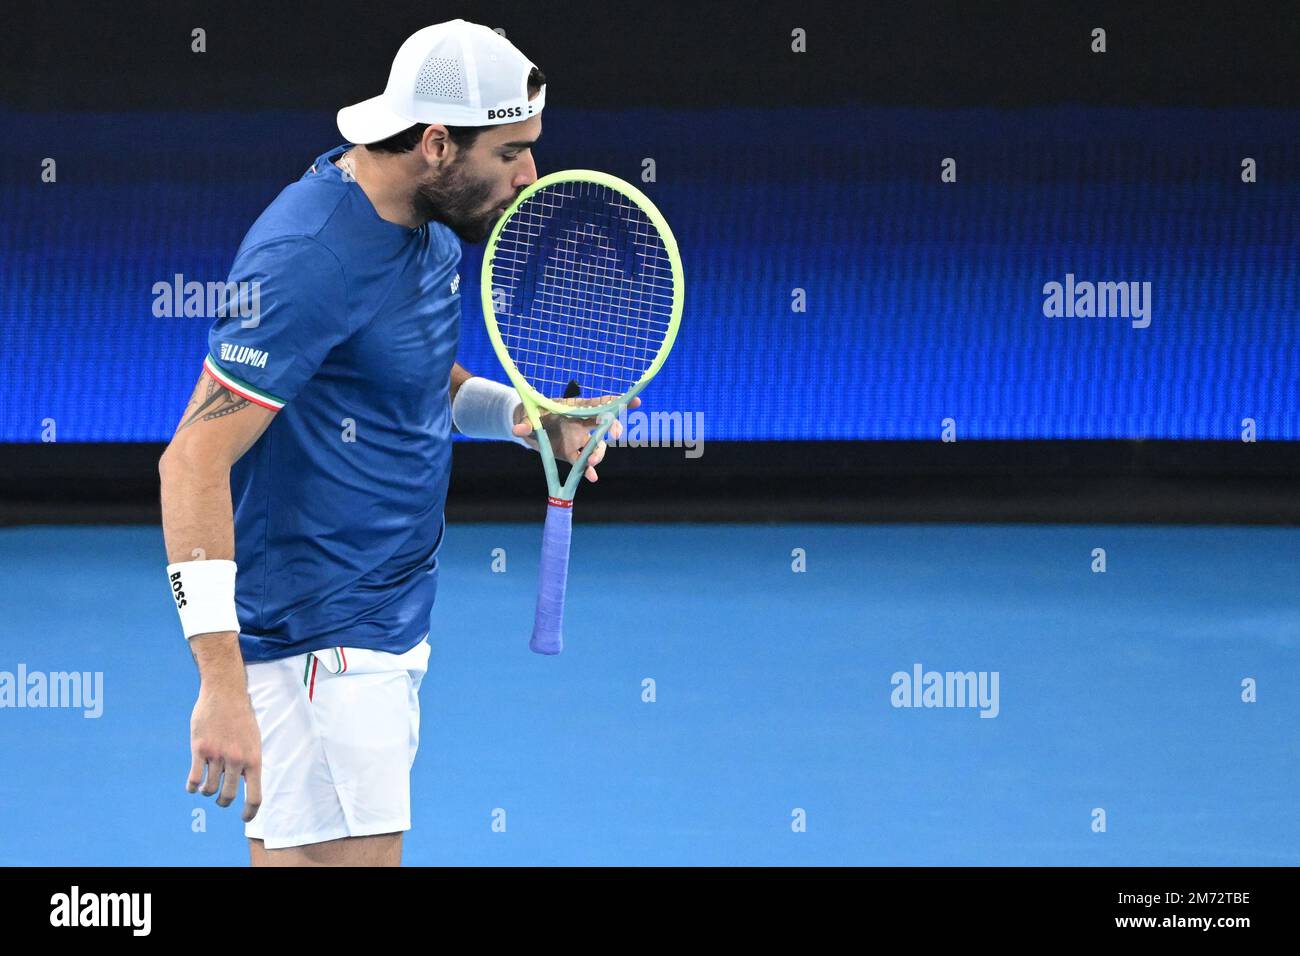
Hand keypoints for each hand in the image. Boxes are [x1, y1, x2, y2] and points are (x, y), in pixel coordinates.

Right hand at [187, 675, 262, 822]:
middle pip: (228, 797)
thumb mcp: (254, 740)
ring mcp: (217, 756)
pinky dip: (192, 787)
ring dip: (207, 791)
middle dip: (223, 801)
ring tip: (207, 786)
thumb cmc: (241, 717)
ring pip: (209, 788)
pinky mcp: (200, 750)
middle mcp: (237, 761)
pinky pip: (193, 779)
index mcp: (254, 759)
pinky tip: (192, 786)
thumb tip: (245, 784)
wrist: (225, 693)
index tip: (244, 818)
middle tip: (221, 799)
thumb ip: (249, 762)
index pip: (255, 797)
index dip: (249, 812)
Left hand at [511, 395, 640, 482]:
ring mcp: (579, 440)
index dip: (616, 402)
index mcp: (575, 408)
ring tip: (591, 461)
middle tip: (614, 434)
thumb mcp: (528, 416)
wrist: (526, 428)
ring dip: (598, 454)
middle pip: (605, 424)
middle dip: (613, 427)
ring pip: (597, 446)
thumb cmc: (531, 414)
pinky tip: (592, 477)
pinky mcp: (573, 454)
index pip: (598, 403)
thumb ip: (526, 423)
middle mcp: (582, 424)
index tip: (633, 401)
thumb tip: (518, 430)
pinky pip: (584, 463)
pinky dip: (589, 470)